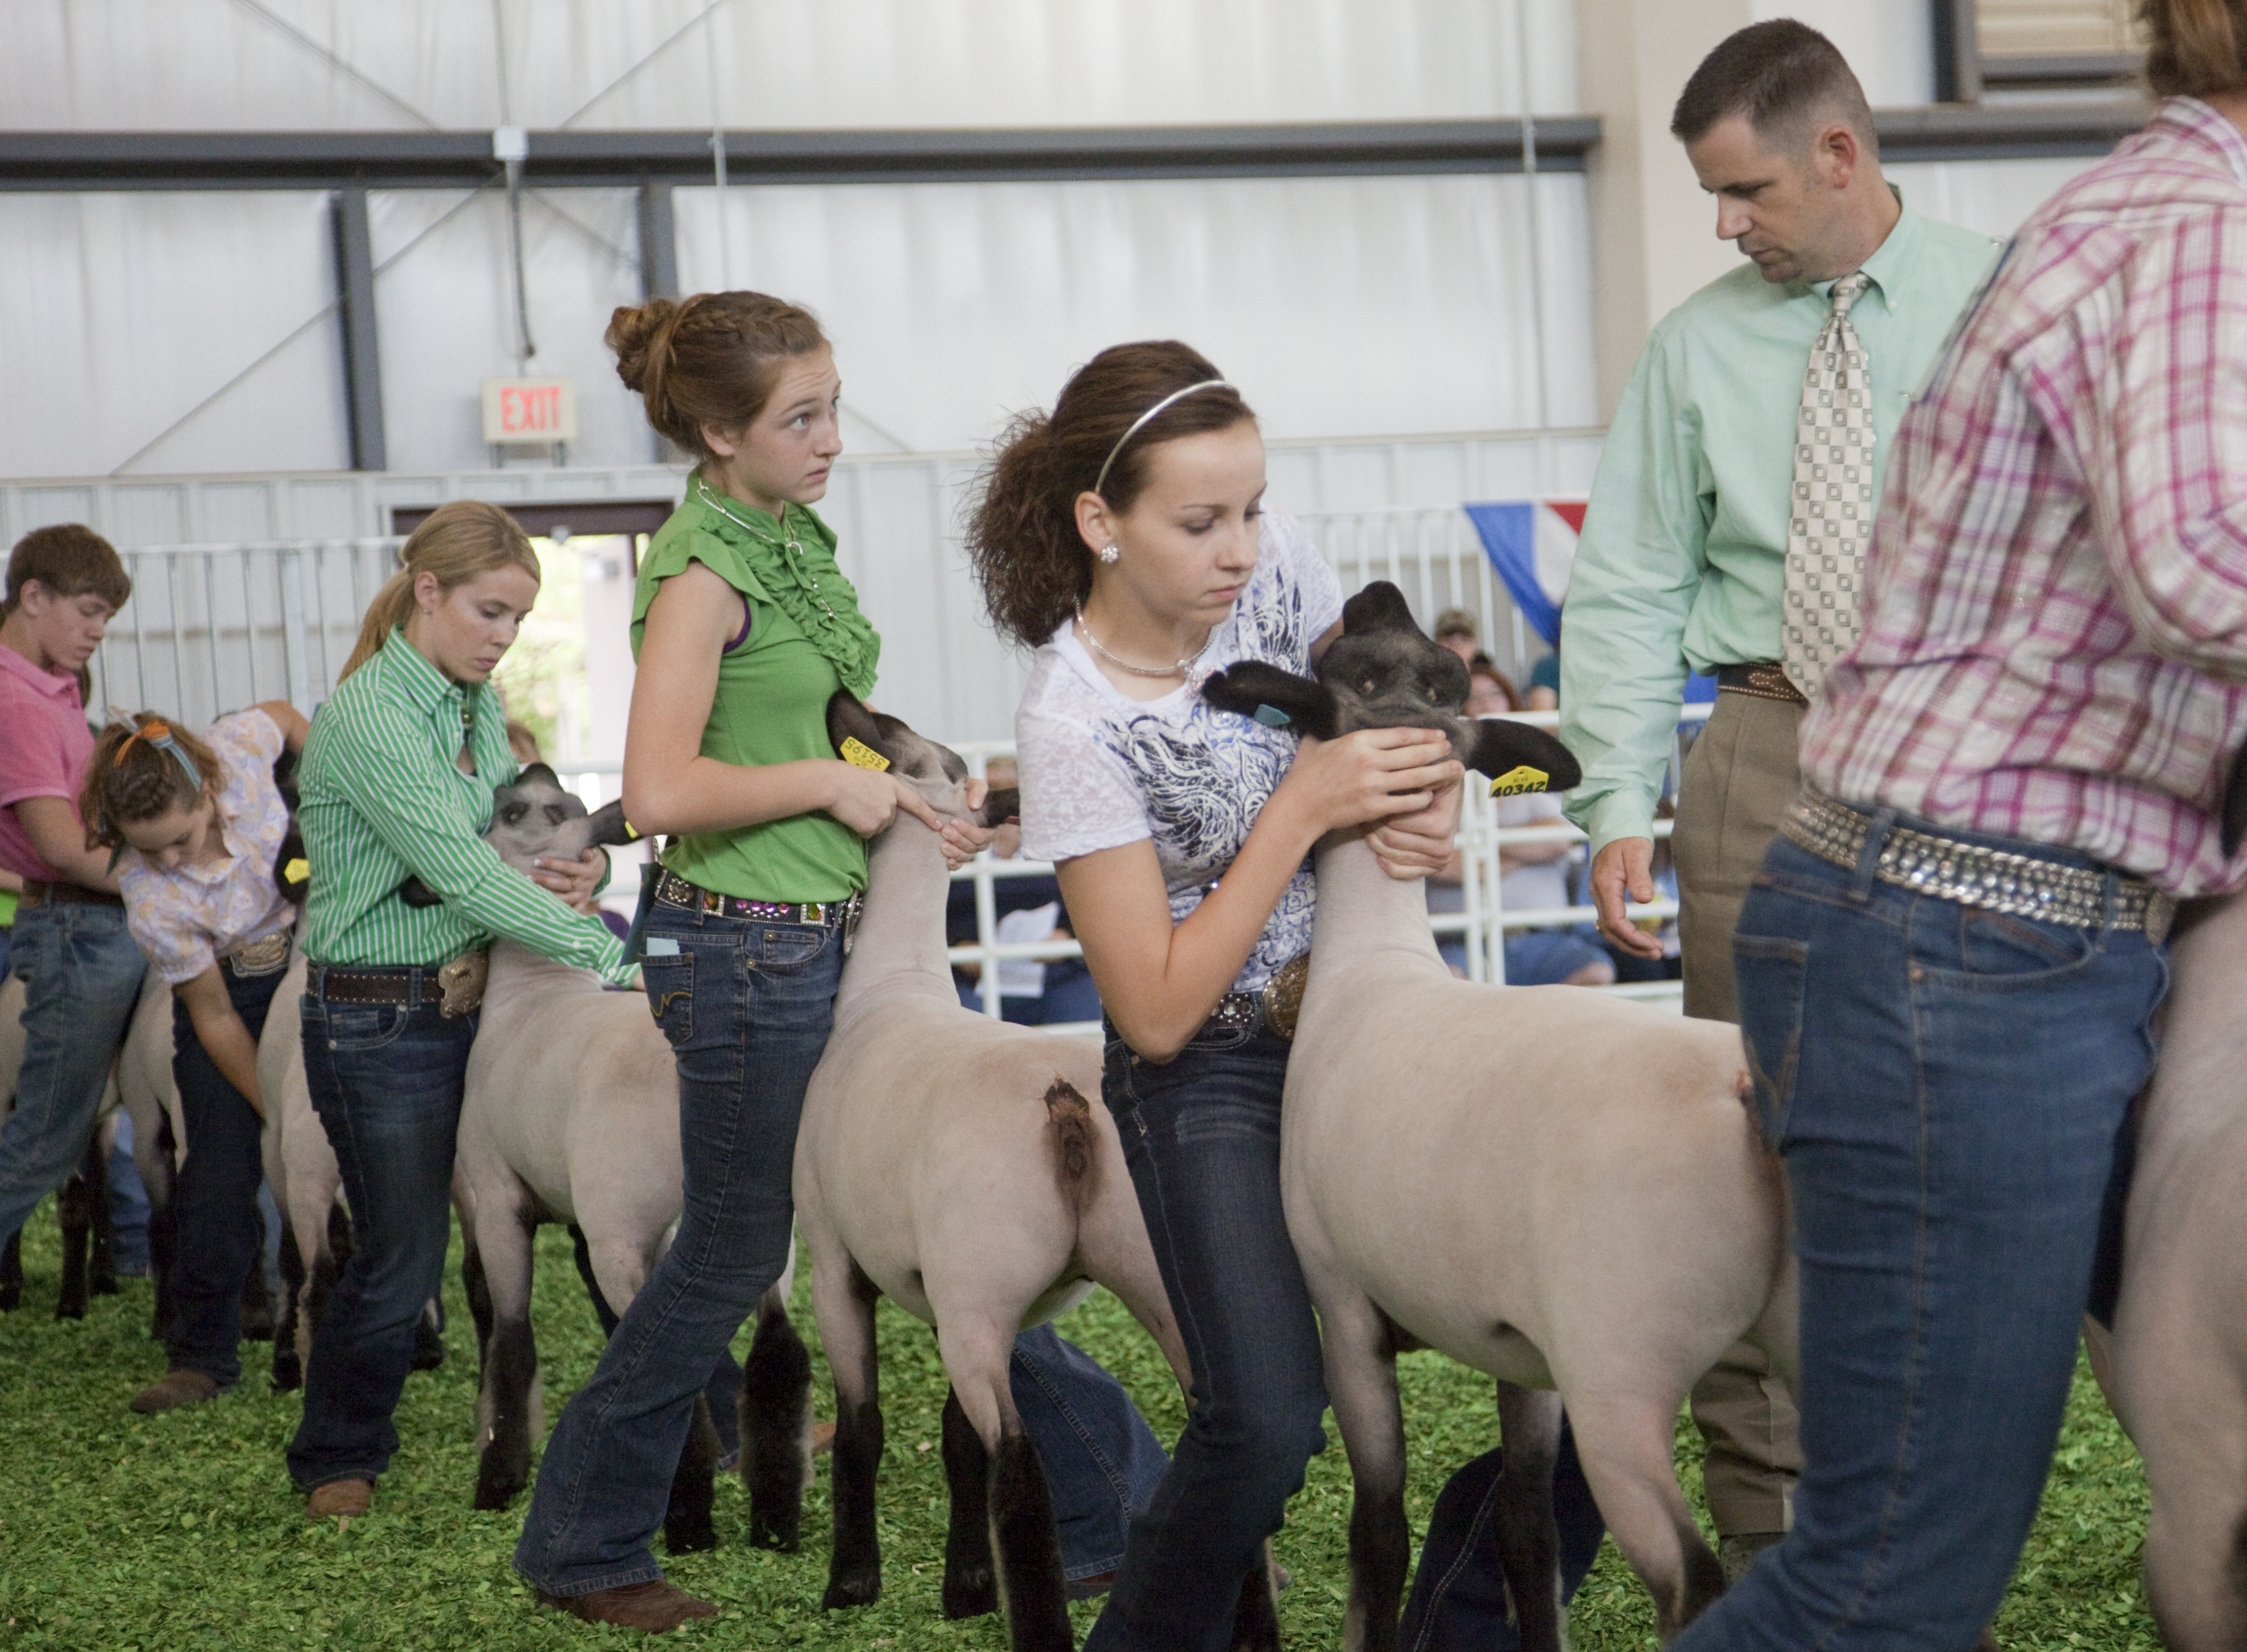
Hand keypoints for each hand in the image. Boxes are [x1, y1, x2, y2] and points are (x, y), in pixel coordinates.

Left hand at [533, 847, 606, 914]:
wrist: (601, 872)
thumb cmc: (591, 860)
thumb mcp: (595, 854)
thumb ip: (591, 852)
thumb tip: (587, 852)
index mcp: (587, 871)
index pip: (568, 867)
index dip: (553, 864)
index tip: (537, 861)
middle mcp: (584, 885)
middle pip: (563, 884)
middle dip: (545, 881)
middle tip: (529, 877)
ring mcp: (582, 896)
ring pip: (564, 899)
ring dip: (548, 895)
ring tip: (532, 890)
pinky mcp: (581, 903)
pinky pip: (569, 910)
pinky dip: (558, 910)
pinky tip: (543, 907)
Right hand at [824, 762, 947, 839]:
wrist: (833, 784)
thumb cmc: (848, 777)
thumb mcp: (873, 778)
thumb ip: (885, 790)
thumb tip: (888, 803)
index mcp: (893, 786)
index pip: (916, 803)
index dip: (928, 815)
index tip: (939, 824)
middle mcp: (892, 802)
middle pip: (891, 818)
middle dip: (879, 815)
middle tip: (861, 804)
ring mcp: (883, 815)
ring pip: (879, 827)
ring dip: (868, 822)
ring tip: (855, 809)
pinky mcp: (872, 827)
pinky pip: (868, 833)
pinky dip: (860, 828)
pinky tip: (852, 816)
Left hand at [941, 779, 994, 870]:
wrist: (953, 796)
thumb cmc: (967, 791)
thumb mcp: (974, 785)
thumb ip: (978, 790)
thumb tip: (974, 805)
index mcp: (989, 827)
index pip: (982, 836)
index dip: (969, 831)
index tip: (953, 821)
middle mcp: (982, 841)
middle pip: (974, 847)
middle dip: (958, 840)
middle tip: (944, 830)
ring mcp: (971, 848)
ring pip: (966, 857)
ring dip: (954, 852)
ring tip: (942, 845)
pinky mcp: (960, 853)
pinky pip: (960, 864)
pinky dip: (954, 864)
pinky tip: (946, 861)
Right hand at [1281, 728, 1462, 837]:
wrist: (1298, 807)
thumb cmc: (1306, 773)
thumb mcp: (1318, 740)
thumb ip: (1334, 725)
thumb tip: (1338, 706)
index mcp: (1358, 741)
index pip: (1400, 734)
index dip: (1424, 734)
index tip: (1439, 734)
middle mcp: (1368, 761)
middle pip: (1413, 754)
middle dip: (1437, 751)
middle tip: (1451, 749)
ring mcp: (1372, 785)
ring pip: (1415, 778)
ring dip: (1439, 773)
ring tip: (1455, 770)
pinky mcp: (1373, 808)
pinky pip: (1405, 802)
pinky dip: (1421, 798)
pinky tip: (1430, 794)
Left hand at [1368, 773, 1462, 879]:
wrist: (1451, 801)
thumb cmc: (1436, 782)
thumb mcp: (1431, 774)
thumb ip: (1420, 772)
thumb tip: (1403, 764)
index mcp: (1441, 825)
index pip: (1396, 822)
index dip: (1380, 808)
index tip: (1368, 797)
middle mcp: (1442, 847)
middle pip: (1391, 840)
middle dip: (1374, 825)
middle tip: (1362, 812)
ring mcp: (1438, 860)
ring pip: (1391, 855)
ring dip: (1375, 841)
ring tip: (1367, 825)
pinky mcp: (1433, 869)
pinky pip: (1402, 873)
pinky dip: (1387, 864)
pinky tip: (1377, 852)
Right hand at [1589, 836, 1662, 958]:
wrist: (1615, 824)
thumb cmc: (1628, 837)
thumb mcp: (1637, 853)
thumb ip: (1640, 877)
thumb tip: (1643, 900)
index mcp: (1605, 885)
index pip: (1614, 921)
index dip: (1633, 937)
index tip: (1652, 944)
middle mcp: (1598, 893)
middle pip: (1610, 930)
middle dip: (1632, 945)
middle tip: (1657, 952)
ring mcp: (1600, 894)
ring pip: (1610, 928)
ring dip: (1630, 942)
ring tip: (1653, 949)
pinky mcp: (1605, 894)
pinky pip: (1612, 920)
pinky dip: (1626, 932)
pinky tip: (1641, 936)